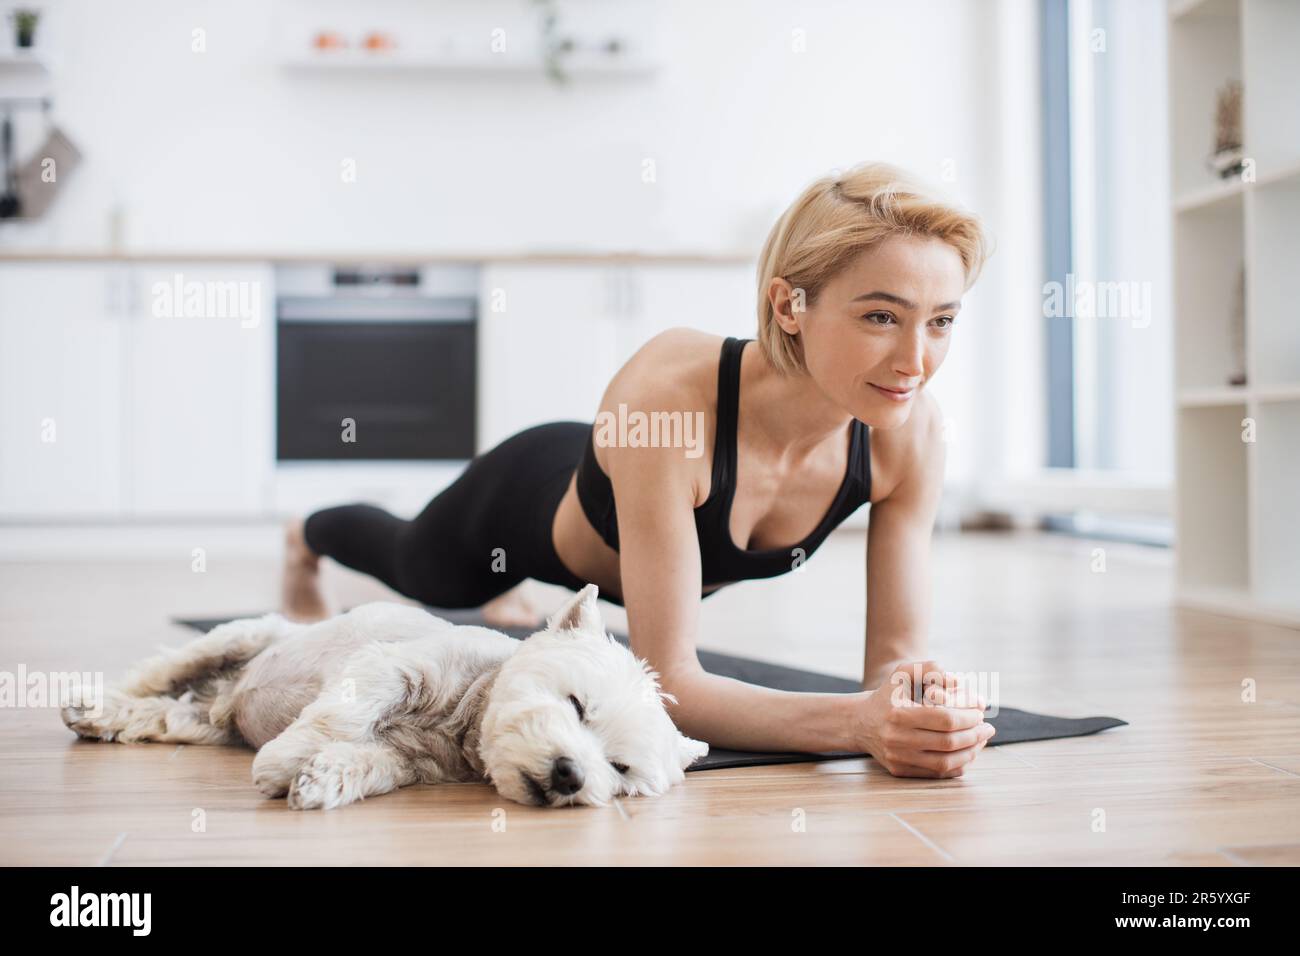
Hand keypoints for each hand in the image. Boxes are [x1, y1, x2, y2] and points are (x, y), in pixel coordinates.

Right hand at [851, 659, 994, 777]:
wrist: (861, 721)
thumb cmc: (889, 694)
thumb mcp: (903, 672)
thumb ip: (931, 668)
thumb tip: (957, 682)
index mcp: (898, 713)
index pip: (944, 719)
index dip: (968, 716)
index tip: (980, 712)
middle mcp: (896, 739)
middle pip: (948, 742)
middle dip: (974, 735)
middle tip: (988, 728)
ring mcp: (898, 758)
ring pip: (945, 762)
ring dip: (970, 752)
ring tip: (981, 740)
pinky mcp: (900, 771)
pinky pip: (937, 773)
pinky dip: (958, 765)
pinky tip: (968, 752)